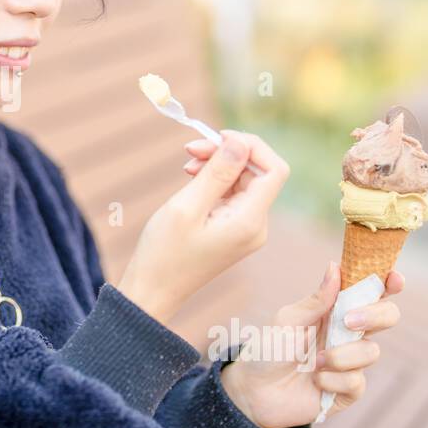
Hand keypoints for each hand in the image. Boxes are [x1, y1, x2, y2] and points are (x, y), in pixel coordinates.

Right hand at [117, 131, 289, 323]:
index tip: (218, 138)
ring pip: (243, 181)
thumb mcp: (187, 206)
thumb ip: (217, 172)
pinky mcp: (234, 229)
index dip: (251, 146)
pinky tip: (192, 178)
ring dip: (218, 165)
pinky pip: (233, 194)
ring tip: (187, 164)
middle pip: (257, 172)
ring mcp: (246, 229)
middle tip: (190, 148)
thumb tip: (240, 142)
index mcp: (250, 221)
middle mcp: (256, 226)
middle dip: (227, 153)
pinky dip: (214, 181)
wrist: (153, 290)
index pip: (274, 170)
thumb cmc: (164, 252)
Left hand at [219, 262, 404, 427]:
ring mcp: (351, 362)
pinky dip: (334, 380)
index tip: (393, 279)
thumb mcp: (287, 320)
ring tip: (313, 362)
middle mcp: (348, 334)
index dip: (388, 283)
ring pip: (372, 352)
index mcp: (335, 311)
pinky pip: (357, 382)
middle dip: (375, 316)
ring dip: (340, 356)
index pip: (370, 292)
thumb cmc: (268, 350)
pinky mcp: (348, 390)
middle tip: (348, 322)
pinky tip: (316, 382)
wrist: (254, 391)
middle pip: (387, 317)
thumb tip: (335, 266)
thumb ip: (315, 300)